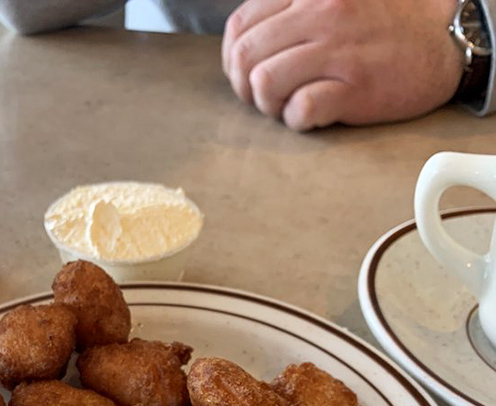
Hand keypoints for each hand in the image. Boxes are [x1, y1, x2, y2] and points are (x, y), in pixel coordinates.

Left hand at [222, 0, 464, 129]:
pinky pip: (301, 109)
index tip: (246, 75)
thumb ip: (292, 12)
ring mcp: (338, 50)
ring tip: (289, 106)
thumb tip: (246, 43)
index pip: (240, 26)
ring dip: (269, 105)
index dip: (233, 60)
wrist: (444, 38)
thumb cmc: (384, 24)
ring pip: (265, 82)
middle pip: (246, 57)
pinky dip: (298, 120)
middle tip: (266, 98)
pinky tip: (312, 116)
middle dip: (245, 87)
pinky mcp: (355, 88)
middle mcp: (320, 13)